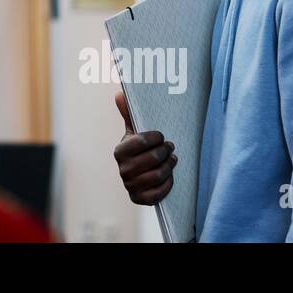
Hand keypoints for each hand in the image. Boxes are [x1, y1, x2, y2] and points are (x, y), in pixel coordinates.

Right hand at [113, 91, 176, 205]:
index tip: (161, 136)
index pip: (140, 141)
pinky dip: (167, 184)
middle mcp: (122, 170)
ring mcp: (130, 185)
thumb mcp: (134, 132)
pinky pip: (158, 193)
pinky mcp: (139, 199)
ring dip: (169, 167)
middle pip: (152, 159)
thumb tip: (120, 93)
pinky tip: (169, 177)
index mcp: (120, 151)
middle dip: (166, 152)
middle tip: (171, 147)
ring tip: (173, 160)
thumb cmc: (139, 150)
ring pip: (158, 175)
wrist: (139, 175)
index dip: (155, 138)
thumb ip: (129, 114)